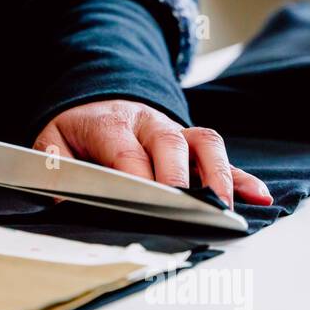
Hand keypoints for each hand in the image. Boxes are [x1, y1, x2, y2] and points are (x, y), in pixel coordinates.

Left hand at [33, 99, 271, 209]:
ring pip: (204, 142)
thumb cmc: (77, 132)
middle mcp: (148, 123)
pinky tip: (258, 197)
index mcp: (110, 123)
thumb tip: (63, 201)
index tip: (145, 202)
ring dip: (218, 175)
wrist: (97, 100)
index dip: (137, 176)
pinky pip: (221, 157)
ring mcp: (175, 131)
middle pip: (170, 144)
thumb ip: (54, 168)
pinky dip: (241, 177)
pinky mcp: (193, 144)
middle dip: (179, 177)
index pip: (126, 150)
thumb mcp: (52, 144)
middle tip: (185, 209)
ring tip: (225, 207)